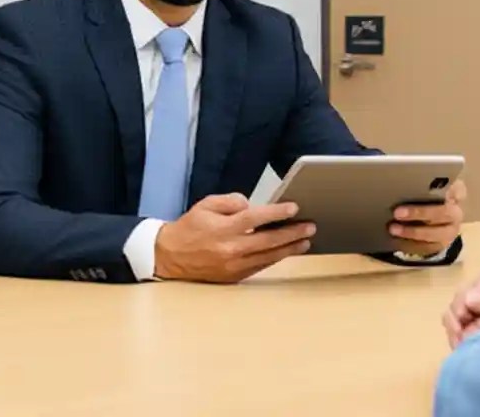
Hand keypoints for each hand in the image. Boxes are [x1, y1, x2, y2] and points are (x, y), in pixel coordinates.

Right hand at [154, 193, 314, 282]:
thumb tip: (251, 205)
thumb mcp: (206, 205)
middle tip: (310, 227)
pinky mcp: (234, 276)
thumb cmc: (189, 229)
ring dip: (289, 249)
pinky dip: (275, 259)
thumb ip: (230, 201)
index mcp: (224, 229)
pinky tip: (286, 252)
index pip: (256, 218)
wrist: (169, 257)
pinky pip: (260, 267)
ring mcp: (234, 265)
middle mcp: (231, 248)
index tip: (293, 207)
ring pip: (268, 257)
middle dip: (292, 233)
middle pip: (269, 240)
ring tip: (305, 241)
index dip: (277, 212)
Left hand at [389, 179, 466, 255]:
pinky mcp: (440, 245)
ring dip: (412, 231)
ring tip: (393, 228)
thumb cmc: (425, 195)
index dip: (447, 190)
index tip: (433, 189)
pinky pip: (426, 247)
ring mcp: (450, 231)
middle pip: (443, 212)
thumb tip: (402, 179)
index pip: (457, 189)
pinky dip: (409, 244)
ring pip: (435, 233)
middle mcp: (456, 212)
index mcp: (456, 192)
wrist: (430, 218)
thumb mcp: (426, 185)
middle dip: (419, 212)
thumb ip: (421, 182)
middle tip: (397, 212)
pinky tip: (395, 239)